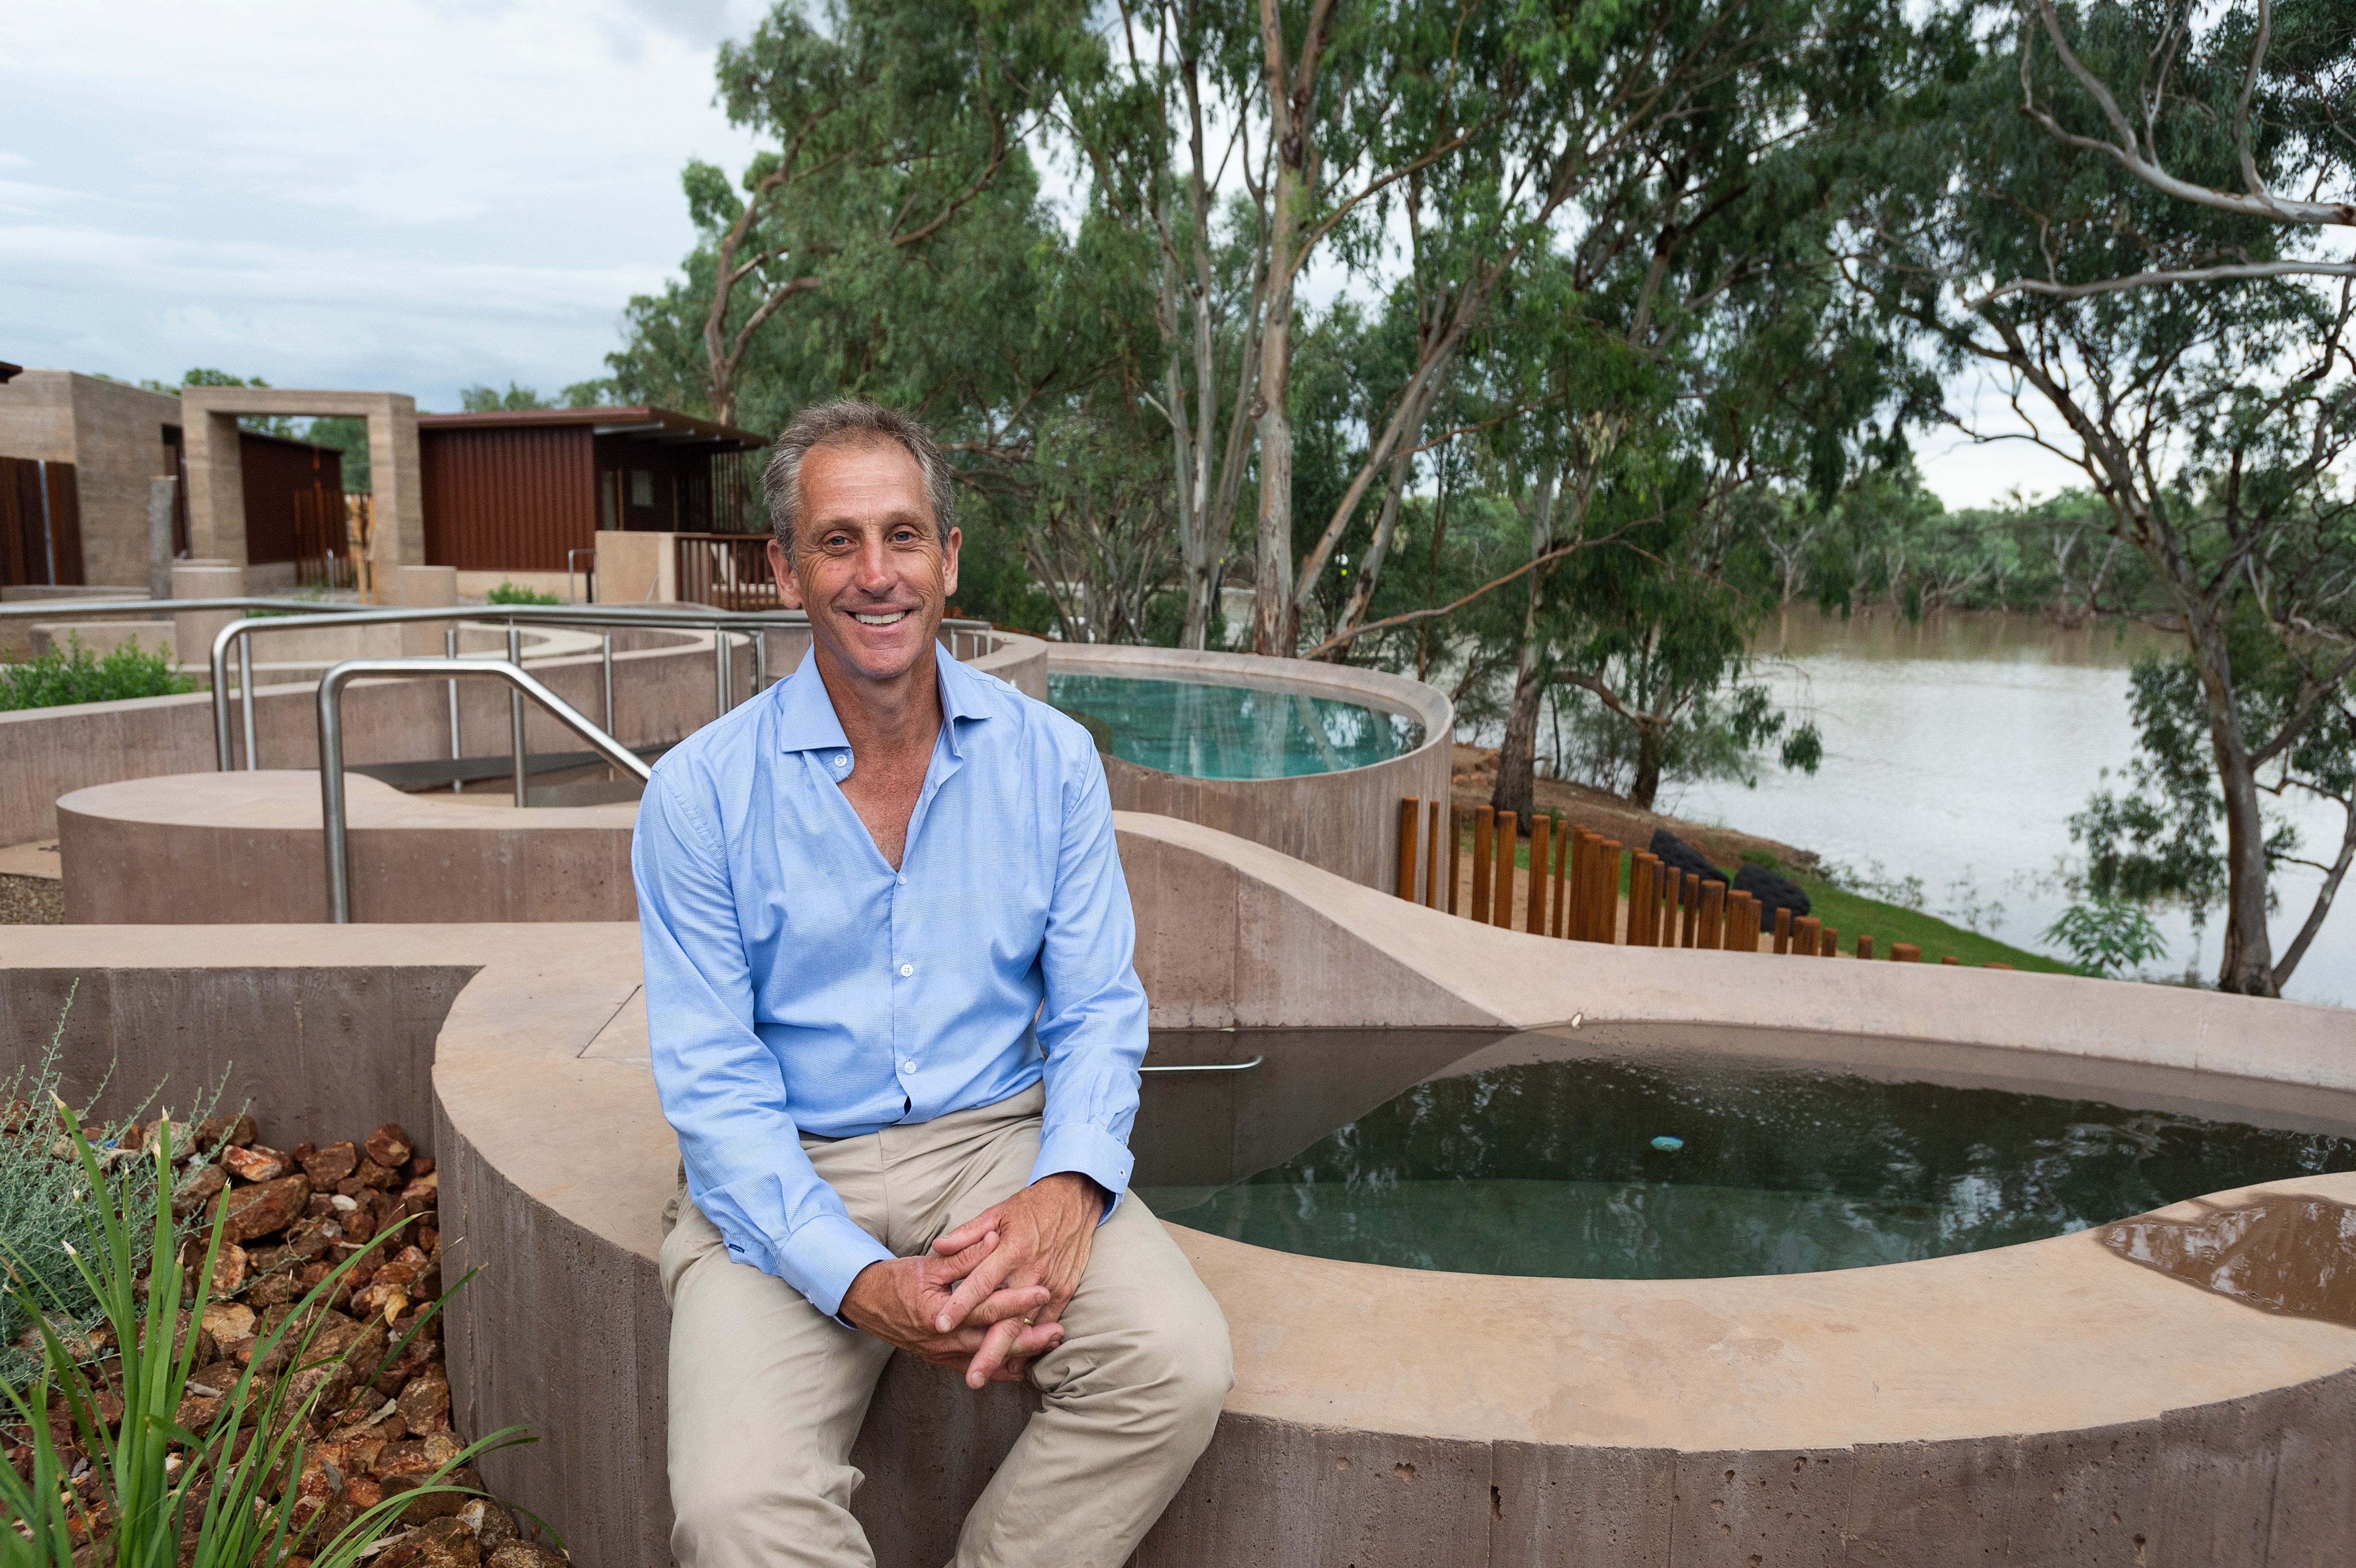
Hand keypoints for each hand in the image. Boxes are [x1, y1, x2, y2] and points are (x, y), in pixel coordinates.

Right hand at [839, 1229, 1062, 1382]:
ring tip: (1049, 1346)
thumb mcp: (929, 1263)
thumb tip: (993, 1240)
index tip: (1043, 1291)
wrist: (865, 1303)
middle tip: (1058, 1332)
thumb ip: (963, 1254)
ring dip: (1019, 1354)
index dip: (1016, 1299)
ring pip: (987, 1359)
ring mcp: (941, 1354)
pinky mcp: (940, 1360)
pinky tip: (1020, 1368)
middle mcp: (941, 1340)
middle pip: (992, 1341)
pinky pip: (974, 1368)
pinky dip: (998, 1369)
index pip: (985, 1306)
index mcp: (938, 1312)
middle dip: (1028, 1339)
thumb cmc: (897, 1279)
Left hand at [928, 1173, 1105, 1387]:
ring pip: (1028, 1326)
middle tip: (973, 1378)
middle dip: (990, 1351)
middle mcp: (1031, 1270)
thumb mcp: (997, 1211)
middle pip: (1008, 1318)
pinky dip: (1034, 1343)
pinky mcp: (1064, 1289)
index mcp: (1011, 1249)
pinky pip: (1048, 1322)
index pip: (981, 1281)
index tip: (941, 1325)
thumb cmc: (1031, 1207)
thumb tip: (939, 1246)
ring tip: (991, 1377)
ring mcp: (1050, 1283)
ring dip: (1011, 1354)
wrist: (1075, 1200)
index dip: (961, 1305)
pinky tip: (1018, 1362)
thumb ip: (968, 1233)